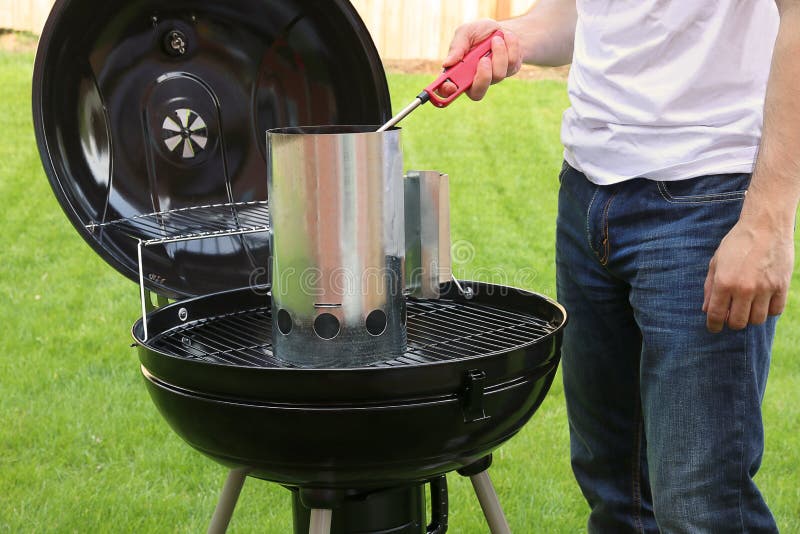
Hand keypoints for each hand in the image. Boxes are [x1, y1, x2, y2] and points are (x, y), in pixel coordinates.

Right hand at [440, 19, 522, 100]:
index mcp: (458, 71)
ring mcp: (492, 78)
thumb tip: (447, 63)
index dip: (447, 92)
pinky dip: (510, 47)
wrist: (502, 28)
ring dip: (498, 53)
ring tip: (496, 39)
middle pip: (477, 94)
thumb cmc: (479, 31)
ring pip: (498, 76)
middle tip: (484, 60)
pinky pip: (511, 65)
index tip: (451, 85)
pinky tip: (506, 38)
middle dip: (482, 77)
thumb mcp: (465, 32)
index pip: (448, 90)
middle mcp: (474, 79)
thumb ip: (456, 47)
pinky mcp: (508, 72)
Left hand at [703, 217, 793, 331]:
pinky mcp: (781, 286)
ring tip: (747, 308)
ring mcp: (764, 288)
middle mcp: (743, 289)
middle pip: (737, 322)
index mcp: (724, 282)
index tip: (714, 328)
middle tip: (731, 316)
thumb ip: (709, 287)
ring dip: (750, 318)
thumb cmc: (737, 243)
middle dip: (732, 322)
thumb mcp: (716, 262)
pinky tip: (763, 302)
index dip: (713, 325)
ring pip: (757, 320)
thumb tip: (706, 310)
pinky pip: (775, 311)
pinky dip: (768, 311)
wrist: (765, 226)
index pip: (716, 315)